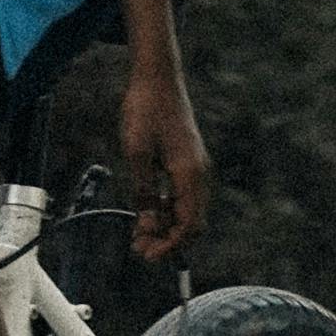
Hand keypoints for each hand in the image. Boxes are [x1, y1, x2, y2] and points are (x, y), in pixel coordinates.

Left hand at [119, 58, 210, 261]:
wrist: (158, 78)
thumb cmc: (146, 110)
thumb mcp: (136, 153)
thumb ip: (143, 191)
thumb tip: (147, 226)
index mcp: (190, 175)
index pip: (188, 225)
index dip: (170, 246)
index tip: (148, 257)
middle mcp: (198, 175)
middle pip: (190, 222)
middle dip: (167, 240)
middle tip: (140, 251)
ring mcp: (194, 168)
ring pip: (185, 210)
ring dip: (165, 226)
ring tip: (139, 236)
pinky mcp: (186, 162)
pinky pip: (180, 195)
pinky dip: (166, 209)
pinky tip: (147, 213)